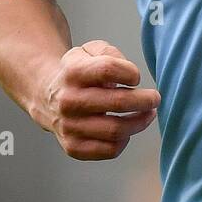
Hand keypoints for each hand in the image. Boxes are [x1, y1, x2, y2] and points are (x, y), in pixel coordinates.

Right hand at [33, 40, 159, 160]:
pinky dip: (124, 141)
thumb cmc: (77, 73)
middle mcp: (68, 100)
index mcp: (73, 72)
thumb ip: (109, 53)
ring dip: (140, 122)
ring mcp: (69, 126)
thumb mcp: (88, 51)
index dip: (130, 72)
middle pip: (118, 102)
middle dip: (145, 100)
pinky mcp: (73, 147)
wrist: (47, 96)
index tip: (136, 76)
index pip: (108, 69)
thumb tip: (129, 74)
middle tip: (154, 98)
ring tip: (148, 114)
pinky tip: (127, 131)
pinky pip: (108, 150)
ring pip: (116, 130)